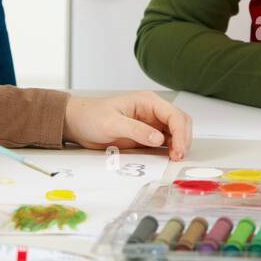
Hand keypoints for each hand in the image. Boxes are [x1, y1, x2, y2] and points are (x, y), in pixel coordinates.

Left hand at [62, 91, 191, 159]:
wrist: (77, 124)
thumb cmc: (91, 116)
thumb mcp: (111, 123)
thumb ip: (136, 130)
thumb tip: (158, 139)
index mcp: (147, 102)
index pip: (174, 115)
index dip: (180, 132)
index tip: (178, 149)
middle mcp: (152, 112)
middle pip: (180, 123)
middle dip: (183, 139)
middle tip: (177, 156)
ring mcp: (151, 124)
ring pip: (176, 133)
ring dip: (179, 145)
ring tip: (174, 158)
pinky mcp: (146, 136)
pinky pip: (165, 142)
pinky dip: (170, 149)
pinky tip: (168, 157)